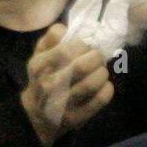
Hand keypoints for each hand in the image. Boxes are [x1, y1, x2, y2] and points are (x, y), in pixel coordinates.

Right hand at [21, 23, 114, 146]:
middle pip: (81, 66)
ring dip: (102, 73)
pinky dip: (107, 90)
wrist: (39, 115)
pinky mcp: (76, 117)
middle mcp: (49, 86)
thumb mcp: (39, 55)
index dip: (83, 44)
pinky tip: (105, 85)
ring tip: (102, 70)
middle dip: (96, 57)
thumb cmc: (43, 77)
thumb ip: (51, 38)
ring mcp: (62, 104)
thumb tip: (66, 28)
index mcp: (38, 66)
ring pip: (91, 84)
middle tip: (98, 56)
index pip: (66, 50)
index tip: (88, 45)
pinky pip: (99, 100)